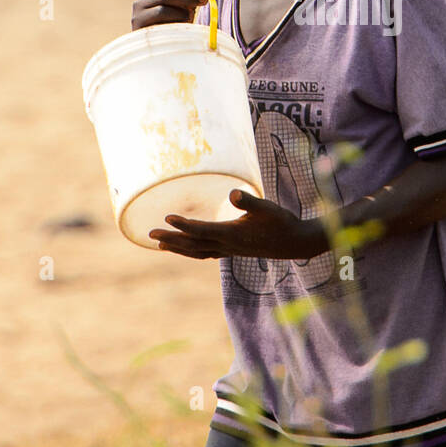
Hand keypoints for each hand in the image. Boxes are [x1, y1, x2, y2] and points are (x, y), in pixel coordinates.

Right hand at [131, 0, 205, 28]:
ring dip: (181, 14)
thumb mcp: (180, 7)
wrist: (153, 48)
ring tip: (190, 19)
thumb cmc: (170, 22)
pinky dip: (174, 27)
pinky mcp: (141, 32)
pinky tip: (182, 29)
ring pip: (163, 11)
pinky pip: (161, 27)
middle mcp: (140, 1)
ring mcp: (138, 17)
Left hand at [149, 189, 329, 259]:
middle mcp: (227, 245)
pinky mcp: (233, 251)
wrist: (294, 243)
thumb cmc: (281, 221)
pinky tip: (187, 247)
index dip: (183, 224)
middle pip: (193, 244)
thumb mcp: (267, 207)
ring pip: (197, 251)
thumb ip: (249, 201)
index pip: (201, 230)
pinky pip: (206, 253)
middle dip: (172, 239)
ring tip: (160, 243)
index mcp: (232, 234)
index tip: (167, 217)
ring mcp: (229, 250)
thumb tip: (232, 193)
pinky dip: (192, 250)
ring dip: (178, 248)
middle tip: (151, 233)